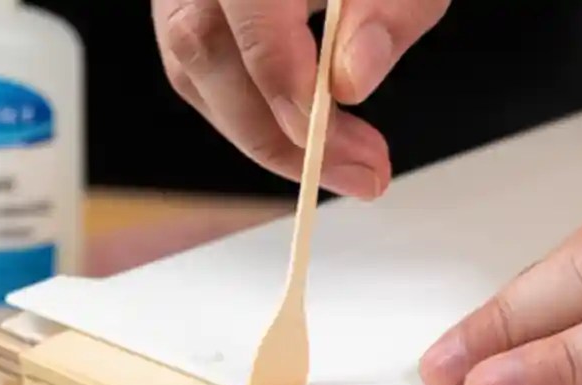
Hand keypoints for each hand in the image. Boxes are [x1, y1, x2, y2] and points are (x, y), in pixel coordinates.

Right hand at [152, 0, 449, 198]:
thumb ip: (391, 9)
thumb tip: (349, 81)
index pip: (248, 5)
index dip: (286, 83)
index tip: (337, 143)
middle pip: (200, 46)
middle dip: (276, 131)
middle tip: (360, 172)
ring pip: (190, 62)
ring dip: (261, 129)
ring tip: (342, 159)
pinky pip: (198, 57)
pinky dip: (247, 103)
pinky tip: (305, 127)